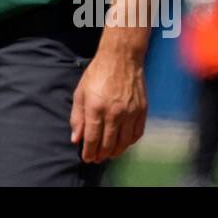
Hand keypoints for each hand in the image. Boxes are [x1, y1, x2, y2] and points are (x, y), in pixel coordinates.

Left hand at [70, 44, 147, 163]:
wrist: (121, 58)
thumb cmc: (98, 73)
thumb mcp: (80, 93)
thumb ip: (77, 117)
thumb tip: (76, 138)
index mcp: (96, 108)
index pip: (92, 139)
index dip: (89, 152)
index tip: (86, 158)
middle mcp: (114, 113)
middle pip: (108, 144)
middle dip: (101, 155)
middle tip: (96, 158)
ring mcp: (130, 113)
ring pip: (124, 143)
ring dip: (115, 152)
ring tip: (108, 154)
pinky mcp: (142, 111)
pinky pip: (137, 134)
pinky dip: (130, 142)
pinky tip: (123, 143)